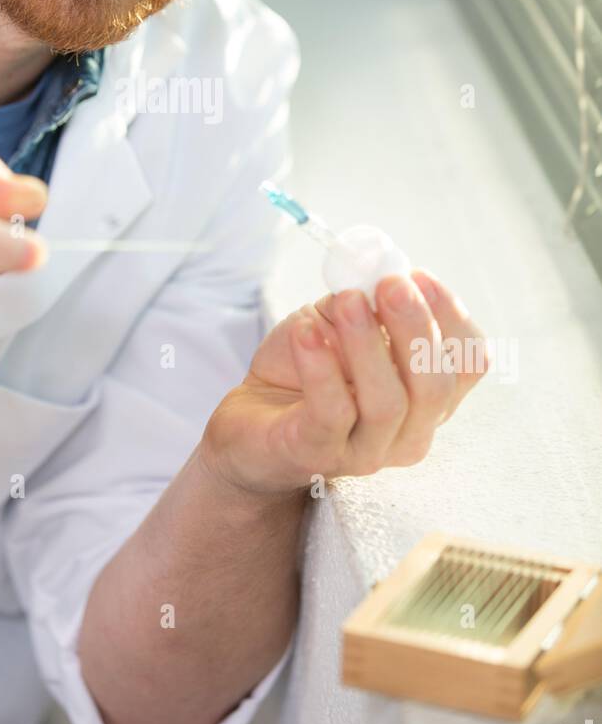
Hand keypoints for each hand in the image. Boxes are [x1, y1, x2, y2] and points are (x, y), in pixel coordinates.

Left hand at [201, 270, 488, 494]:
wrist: (253, 419)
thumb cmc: (308, 367)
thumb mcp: (341, 322)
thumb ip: (367, 299)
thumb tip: (380, 269)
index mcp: (428, 397)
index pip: (469, 363)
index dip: (451, 316)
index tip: (418, 275)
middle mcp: (410, 431)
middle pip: (436, 386)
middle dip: (416, 327)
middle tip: (390, 284)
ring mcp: (367, 451)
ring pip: (388, 403)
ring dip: (368, 343)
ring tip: (346, 300)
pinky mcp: (319, 454)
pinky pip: (332, 412)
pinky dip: (320, 367)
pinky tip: (306, 331)